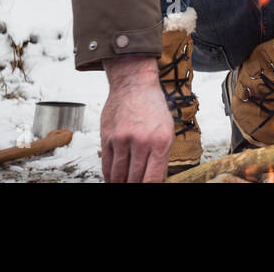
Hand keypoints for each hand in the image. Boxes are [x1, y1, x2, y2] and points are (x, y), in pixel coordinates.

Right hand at [101, 55, 172, 182]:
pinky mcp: (107, 137)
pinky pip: (107, 164)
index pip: (152, 178)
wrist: (134, 85)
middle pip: (134, 179)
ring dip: (121, 184)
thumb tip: (155, 179)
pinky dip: (109, 176)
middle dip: (134, 186)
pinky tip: (113, 179)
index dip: (148, 188)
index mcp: (160, 142)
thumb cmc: (153, 107)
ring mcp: (122, 140)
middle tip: (134, 186)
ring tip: (123, 185)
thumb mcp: (167, 130)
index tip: (146, 189)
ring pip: (119, 175)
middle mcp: (141, 142)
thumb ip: (161, 156)